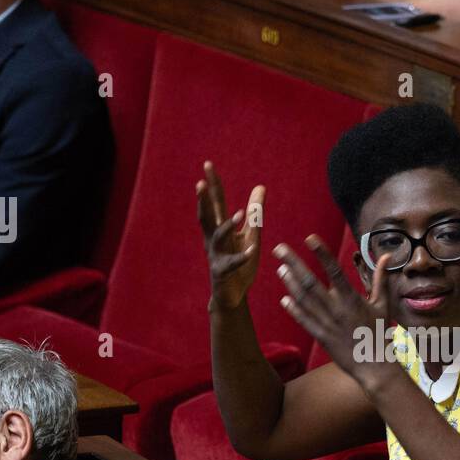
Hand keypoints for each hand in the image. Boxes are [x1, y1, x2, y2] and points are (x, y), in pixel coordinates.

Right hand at [196, 161, 263, 310]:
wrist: (233, 295)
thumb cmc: (240, 262)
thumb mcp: (250, 234)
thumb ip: (254, 212)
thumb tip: (260, 186)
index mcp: (221, 228)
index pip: (216, 202)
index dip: (212, 184)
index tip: (208, 164)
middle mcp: (214, 239)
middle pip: (207, 216)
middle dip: (203, 200)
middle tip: (199, 183)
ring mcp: (217, 255)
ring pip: (218, 238)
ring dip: (227, 226)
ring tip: (239, 215)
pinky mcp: (223, 272)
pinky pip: (232, 264)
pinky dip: (242, 257)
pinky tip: (252, 251)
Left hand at [272, 235, 392, 385]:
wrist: (375, 365)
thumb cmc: (379, 332)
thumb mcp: (382, 304)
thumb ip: (381, 278)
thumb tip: (386, 256)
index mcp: (352, 299)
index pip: (335, 271)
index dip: (322, 254)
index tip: (310, 238)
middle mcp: (337, 309)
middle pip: (311, 282)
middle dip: (294, 263)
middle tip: (279, 248)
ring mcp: (327, 323)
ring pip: (304, 300)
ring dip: (290, 283)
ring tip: (281, 268)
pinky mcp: (321, 337)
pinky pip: (304, 320)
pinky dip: (294, 310)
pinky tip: (284, 299)